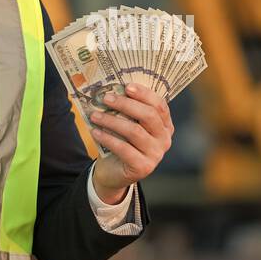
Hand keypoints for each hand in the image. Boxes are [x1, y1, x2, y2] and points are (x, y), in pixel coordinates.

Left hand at [87, 83, 173, 202]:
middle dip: (126, 104)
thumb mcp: (128, 125)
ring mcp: (156, 155)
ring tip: (95, 115)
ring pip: (134, 131)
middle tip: (106, 98)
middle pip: (148, 116)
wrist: (114, 173)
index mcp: (165, 126)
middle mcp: (165, 140)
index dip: (144, 94)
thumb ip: (127, 111)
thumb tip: (113, 90)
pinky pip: (124, 148)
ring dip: (112, 121)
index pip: (159, 105)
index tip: (127, 86)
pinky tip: (95, 132)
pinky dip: (108, 138)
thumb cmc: (122, 143)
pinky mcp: (143, 167)